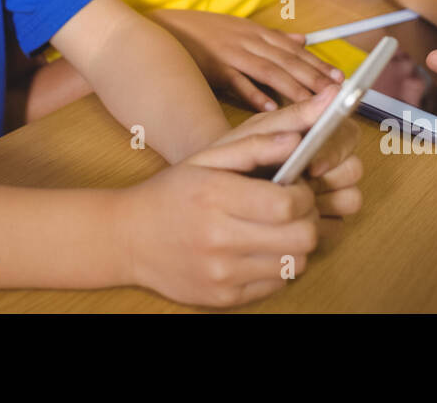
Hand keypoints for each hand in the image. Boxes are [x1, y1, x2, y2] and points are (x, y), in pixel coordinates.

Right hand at [120, 92, 343, 306]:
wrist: (128, 238)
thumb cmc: (171, 192)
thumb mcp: (205, 157)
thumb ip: (253, 146)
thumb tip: (298, 139)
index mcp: (215, 196)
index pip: (287, 204)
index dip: (305, 195)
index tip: (298, 188)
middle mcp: (218, 239)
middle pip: (300, 238)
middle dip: (309, 220)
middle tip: (296, 209)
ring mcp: (221, 273)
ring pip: (295, 264)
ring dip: (296, 244)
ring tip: (279, 228)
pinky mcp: (224, 297)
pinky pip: (276, 284)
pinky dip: (278, 266)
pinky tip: (260, 248)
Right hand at [149, 9, 344, 110]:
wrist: (165, 26)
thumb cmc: (204, 31)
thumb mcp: (241, 27)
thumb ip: (273, 37)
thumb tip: (303, 40)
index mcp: (257, 33)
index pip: (294, 51)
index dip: (318, 64)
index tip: (338, 79)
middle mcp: (249, 41)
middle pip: (288, 61)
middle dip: (314, 78)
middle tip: (336, 96)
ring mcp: (232, 53)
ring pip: (270, 71)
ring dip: (294, 89)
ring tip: (314, 105)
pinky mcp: (215, 67)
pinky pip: (238, 82)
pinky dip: (255, 96)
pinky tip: (271, 109)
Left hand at [207, 86, 362, 216]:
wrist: (208, 193)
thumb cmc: (232, 155)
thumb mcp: (256, 133)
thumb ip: (295, 115)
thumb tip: (334, 91)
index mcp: (316, 135)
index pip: (348, 134)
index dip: (336, 151)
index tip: (312, 166)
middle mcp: (328, 163)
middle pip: (354, 168)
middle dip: (329, 179)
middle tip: (297, 187)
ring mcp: (328, 193)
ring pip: (351, 198)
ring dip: (323, 202)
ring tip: (288, 203)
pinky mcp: (324, 221)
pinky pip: (338, 225)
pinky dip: (317, 224)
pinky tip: (289, 222)